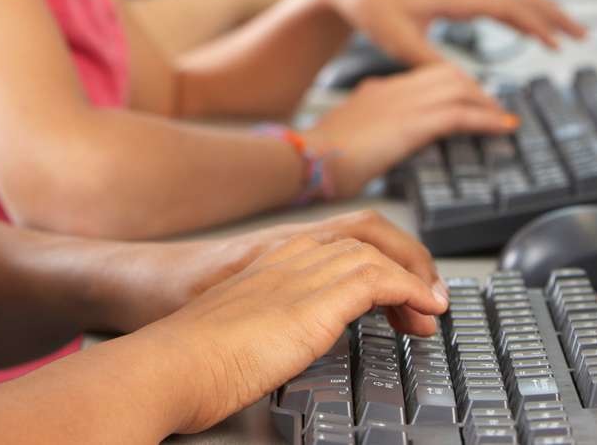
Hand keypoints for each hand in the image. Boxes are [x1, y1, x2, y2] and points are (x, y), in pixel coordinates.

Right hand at [126, 209, 443, 331]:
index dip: (377, 257)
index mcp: (269, 260)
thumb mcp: (233, 329)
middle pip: (365, 233)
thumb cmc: (185, 357)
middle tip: (425, 299)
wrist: (166, 363)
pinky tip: (420, 312)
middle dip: (405, 260)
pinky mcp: (313, 300)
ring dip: (414, 278)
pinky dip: (409, 290)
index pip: (338, 238)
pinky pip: (378, 278)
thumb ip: (263, 324)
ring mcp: (300, 273)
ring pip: (376, 250)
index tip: (397, 293)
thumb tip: (276, 346)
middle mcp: (288, 255)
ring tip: (430, 312)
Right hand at [305, 62, 518, 195]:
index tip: (471, 100)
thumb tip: (382, 140)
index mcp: (378, 90)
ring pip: (459, 87)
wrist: (307, 158)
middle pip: (448, 75)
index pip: (426, 77)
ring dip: (487, 102)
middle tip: (496, 108)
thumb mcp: (347, 135)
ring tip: (504, 118)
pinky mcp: (411, 123)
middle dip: (477, 90)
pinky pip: (460, 114)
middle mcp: (394, 89)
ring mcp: (403, 103)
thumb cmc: (320, 156)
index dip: (454, 86)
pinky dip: (486, 118)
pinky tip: (503, 127)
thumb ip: (368, 129)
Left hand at [317, 0, 585, 64]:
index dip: (536, 25)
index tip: (557, 46)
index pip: (508, 8)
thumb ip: (433, 64)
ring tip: (569, 34)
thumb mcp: (400, 43)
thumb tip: (465, 87)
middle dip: (555, 14)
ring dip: (545, 11)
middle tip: (583, 37)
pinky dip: (525, 12)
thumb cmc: (375, 12)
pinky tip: (534, 30)